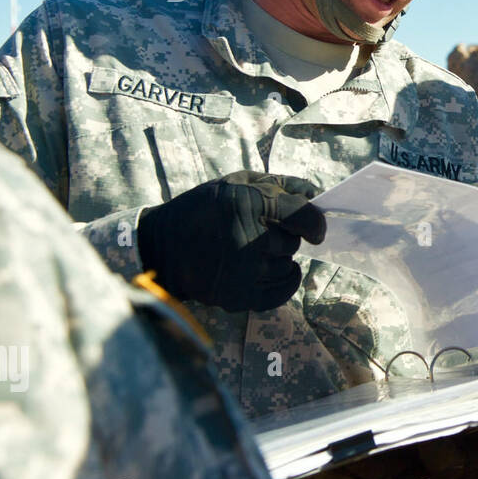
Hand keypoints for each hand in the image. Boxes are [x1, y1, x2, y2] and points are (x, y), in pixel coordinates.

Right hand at [137, 170, 325, 311]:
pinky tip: (269, 270)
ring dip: (278, 259)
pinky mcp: (238, 296)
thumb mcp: (236, 182)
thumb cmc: (203, 209)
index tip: (316, 229)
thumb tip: (315, 194)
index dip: (315, 222)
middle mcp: (247, 239)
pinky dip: (283, 281)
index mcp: (247, 204)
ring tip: (253, 251)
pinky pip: (282, 292)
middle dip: (284, 238)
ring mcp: (243, 271)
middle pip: (292, 243)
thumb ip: (278, 184)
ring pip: (286, 266)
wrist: (161, 247)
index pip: (302, 217)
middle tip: (263, 234)